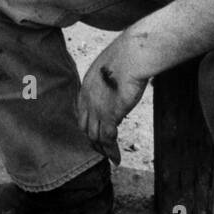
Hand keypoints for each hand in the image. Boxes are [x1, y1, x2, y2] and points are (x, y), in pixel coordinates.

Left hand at [77, 34, 148, 164]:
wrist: (131, 55)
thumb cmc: (126, 55)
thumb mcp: (110, 69)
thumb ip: (109, 83)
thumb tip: (117, 96)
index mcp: (86, 87)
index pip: (82, 113)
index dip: (88, 124)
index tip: (95, 131)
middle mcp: (88, 100)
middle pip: (85, 128)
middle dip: (92, 140)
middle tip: (101, 149)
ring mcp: (98, 109)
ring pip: (95, 137)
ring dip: (102, 149)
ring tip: (109, 158)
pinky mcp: (111, 115)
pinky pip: (108, 139)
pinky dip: (112, 151)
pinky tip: (117, 158)